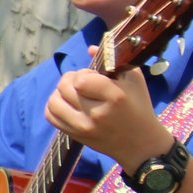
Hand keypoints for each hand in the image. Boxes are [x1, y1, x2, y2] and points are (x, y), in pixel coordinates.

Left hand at [45, 65, 171, 166]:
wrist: (140, 144)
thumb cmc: (139, 107)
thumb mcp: (133, 80)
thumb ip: (112, 60)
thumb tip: (89, 48)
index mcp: (114, 98)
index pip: (81, 80)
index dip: (85, 74)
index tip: (96, 77)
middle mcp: (96, 114)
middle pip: (65, 88)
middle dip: (72, 79)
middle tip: (84, 83)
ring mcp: (83, 128)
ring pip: (54, 102)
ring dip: (60, 92)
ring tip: (73, 92)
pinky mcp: (75, 136)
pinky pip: (51, 116)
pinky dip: (54, 106)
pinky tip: (66, 103)